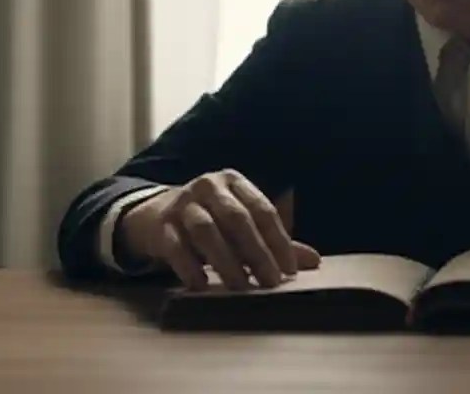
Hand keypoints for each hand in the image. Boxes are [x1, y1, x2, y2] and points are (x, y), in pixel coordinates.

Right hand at [120, 169, 319, 290]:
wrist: (155, 214)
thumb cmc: (211, 220)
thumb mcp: (242, 224)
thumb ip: (274, 241)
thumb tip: (314, 262)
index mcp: (235, 182)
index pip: (263, 210)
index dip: (278, 240)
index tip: (289, 270)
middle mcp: (209, 187)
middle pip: (237, 219)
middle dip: (256, 252)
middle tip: (270, 282)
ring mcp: (182, 204)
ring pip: (206, 230)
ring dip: (226, 261)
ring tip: (240, 287)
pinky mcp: (161, 226)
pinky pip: (176, 247)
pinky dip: (189, 267)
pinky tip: (202, 286)